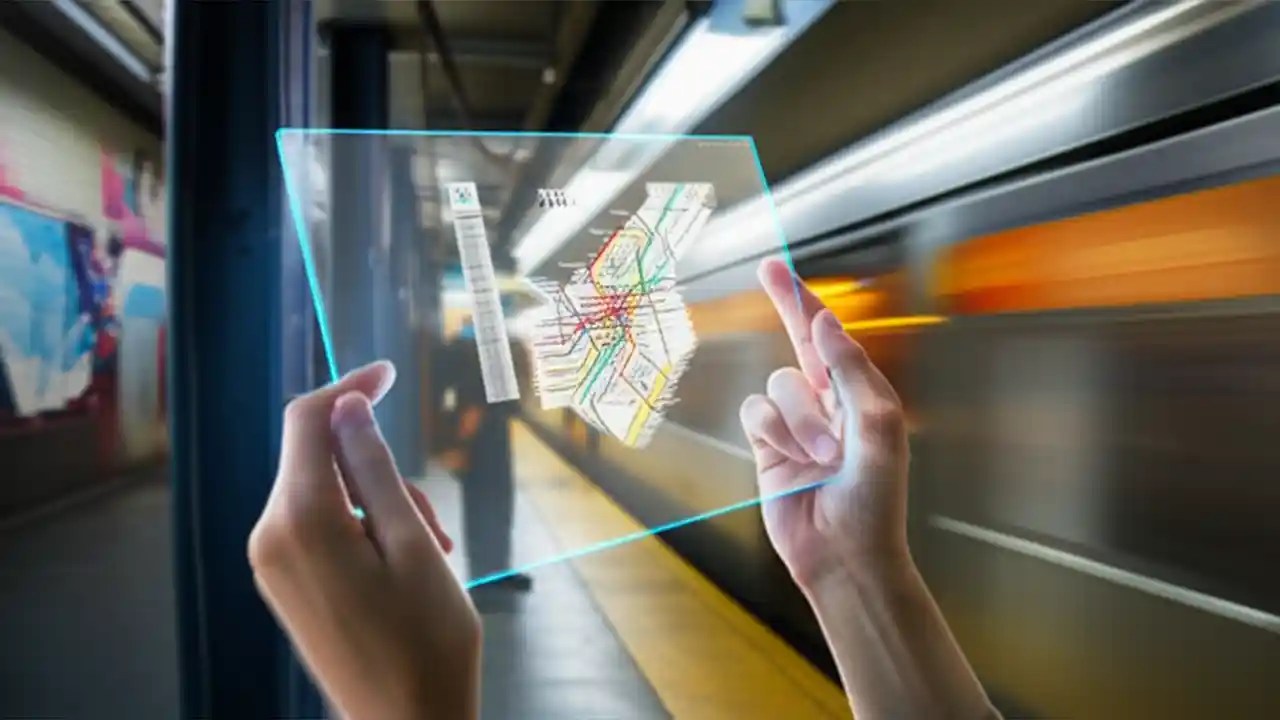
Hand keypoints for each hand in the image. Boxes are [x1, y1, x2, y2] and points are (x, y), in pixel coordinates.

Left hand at [249, 361, 480, 719]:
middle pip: (320, 458)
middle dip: (380, 468)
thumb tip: (347, 404)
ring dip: (380, 503)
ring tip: (430, 553)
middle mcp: (270, 535)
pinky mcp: (284, 582)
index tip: (391, 372)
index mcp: (299, 519)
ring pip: (326, 492)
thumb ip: (374, 466)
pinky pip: (319, 526)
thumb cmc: (424, 638)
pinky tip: (404, 565)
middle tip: (435, 520)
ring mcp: (271, 562)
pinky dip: (363, 528)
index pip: (307, 420)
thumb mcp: (414, 541)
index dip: (349, 386)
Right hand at [740, 258, 909, 589]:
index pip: (830, 336)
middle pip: (797, 344)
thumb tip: (825, 321)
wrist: (845, 553)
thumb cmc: (875, 496)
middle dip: (786, 306)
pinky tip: (791, 458)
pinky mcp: (767, 448)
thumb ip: (850, 369)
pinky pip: (756, 413)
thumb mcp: (877, 425)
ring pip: (777, 385)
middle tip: (767, 270)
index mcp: (860, 393)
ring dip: (798, 419)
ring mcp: (795, 425)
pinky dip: (773, 433)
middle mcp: (827, 403)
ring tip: (822, 457)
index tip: (779, 269)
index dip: (805, 300)